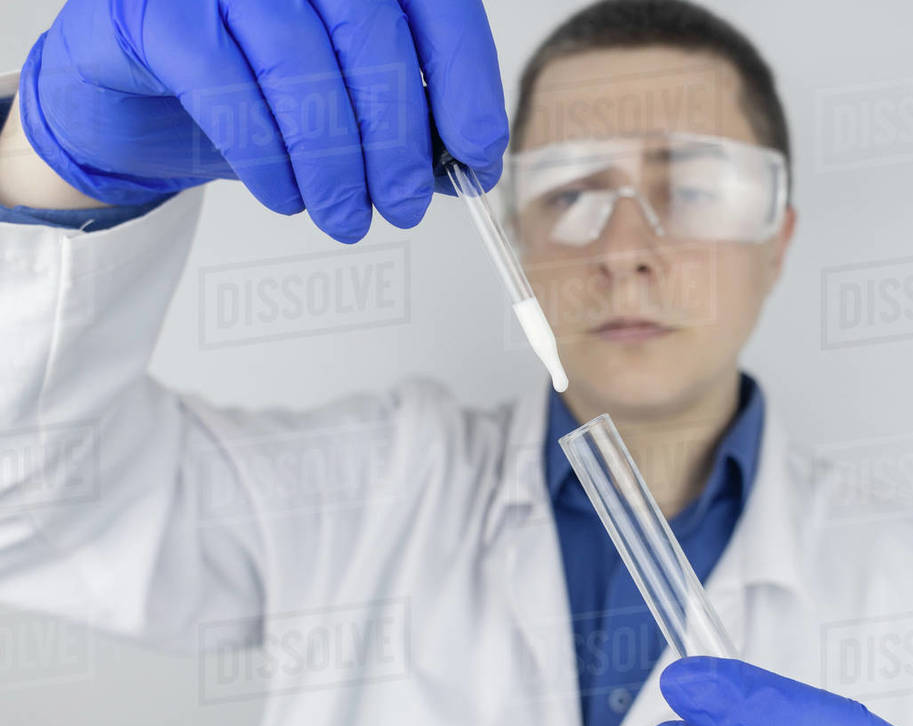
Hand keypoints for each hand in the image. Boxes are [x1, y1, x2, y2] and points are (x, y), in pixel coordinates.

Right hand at [18, 0, 507, 241]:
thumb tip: (464, 163)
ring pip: (302, 68)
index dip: (464, 82)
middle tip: (405, 204)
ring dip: (334, 162)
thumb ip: (406, 120)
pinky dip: (268, 159)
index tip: (477, 154)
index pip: (434, 4)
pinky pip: (228, 92)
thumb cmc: (249, 89)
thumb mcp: (342, 103)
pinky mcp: (150, 11)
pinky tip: (285, 193)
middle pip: (371, 35)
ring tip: (345, 216)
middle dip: (398, 138)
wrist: (133, 99)